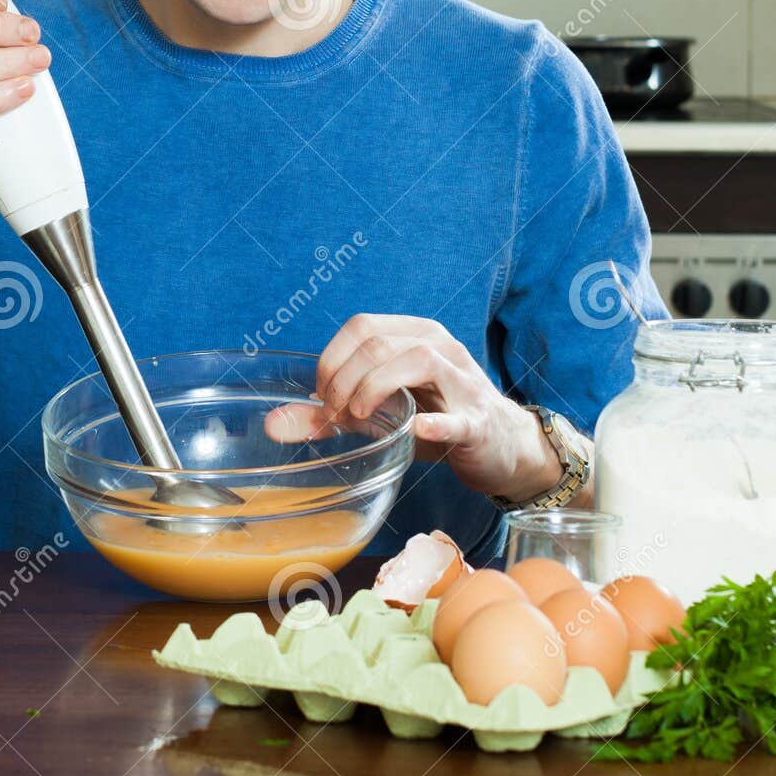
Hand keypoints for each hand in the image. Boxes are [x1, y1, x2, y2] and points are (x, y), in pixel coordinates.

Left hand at [263, 314, 562, 502]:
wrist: (503, 448)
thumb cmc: (436, 421)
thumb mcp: (380, 414)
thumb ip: (330, 416)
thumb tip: (272, 425)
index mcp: (415, 335)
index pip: (362, 327)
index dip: (331, 359)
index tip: (321, 399)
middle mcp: (440, 348)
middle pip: (381, 342)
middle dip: (344, 379)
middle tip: (334, 417)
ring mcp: (463, 382)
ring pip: (417, 360)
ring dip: (375, 389)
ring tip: (357, 419)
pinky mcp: (478, 422)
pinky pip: (457, 417)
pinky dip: (434, 423)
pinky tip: (416, 431)